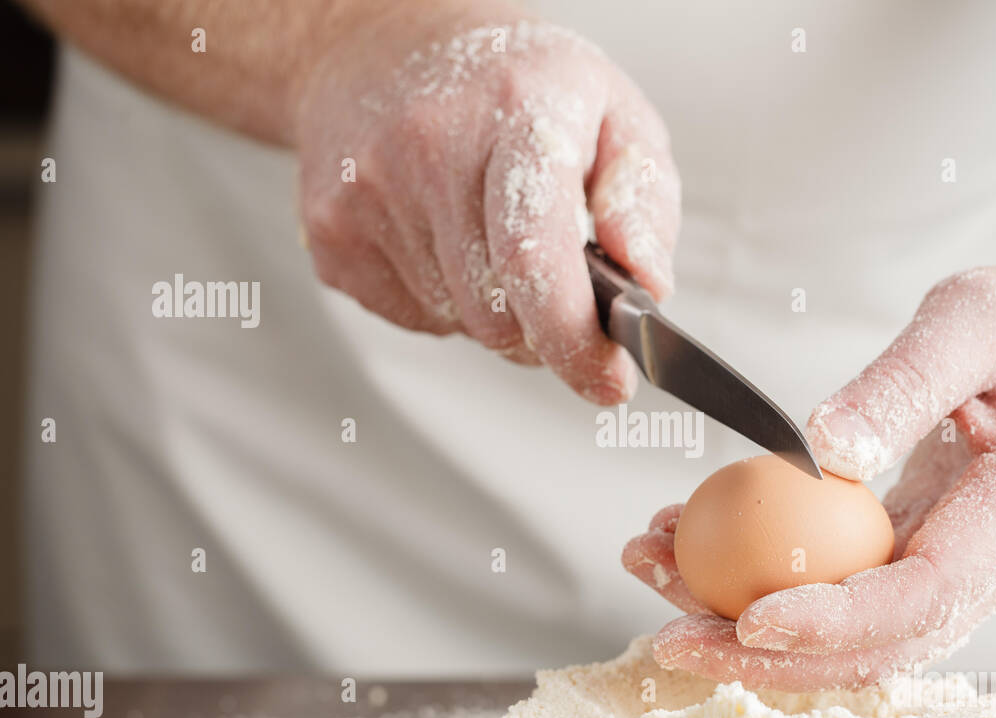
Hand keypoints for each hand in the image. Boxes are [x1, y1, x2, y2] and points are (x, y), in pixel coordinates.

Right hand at [294, 1, 679, 403]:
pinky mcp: (332, 237)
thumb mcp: (609, 108)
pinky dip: (447, 303)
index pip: (534, 255)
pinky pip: (416, 320)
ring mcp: (366, 196)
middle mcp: (428, 148)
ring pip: (460, 325)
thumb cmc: (508, 80)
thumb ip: (642, 198)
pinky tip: (446, 240)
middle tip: (559, 283)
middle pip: (500, 314)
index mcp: (514, 112)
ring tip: (493, 237)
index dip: (573, 337)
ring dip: (496, 312)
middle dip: (544, 326)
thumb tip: (648, 284)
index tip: (609, 381)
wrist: (376, 44)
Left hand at [624, 262, 995, 689]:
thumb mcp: (981, 319)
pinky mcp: (920, 563)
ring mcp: (956, 576)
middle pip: (875, 649)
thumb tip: (820, 451)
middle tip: (664, 634)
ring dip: (744, 625)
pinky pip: (840, 594)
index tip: (748, 616)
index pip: (923, 599)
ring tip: (651, 565)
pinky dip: (763, 582)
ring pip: (846, 635)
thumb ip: (906, 381)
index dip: (834, 622)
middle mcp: (991, 572)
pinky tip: (689, 542)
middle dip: (765, 657)